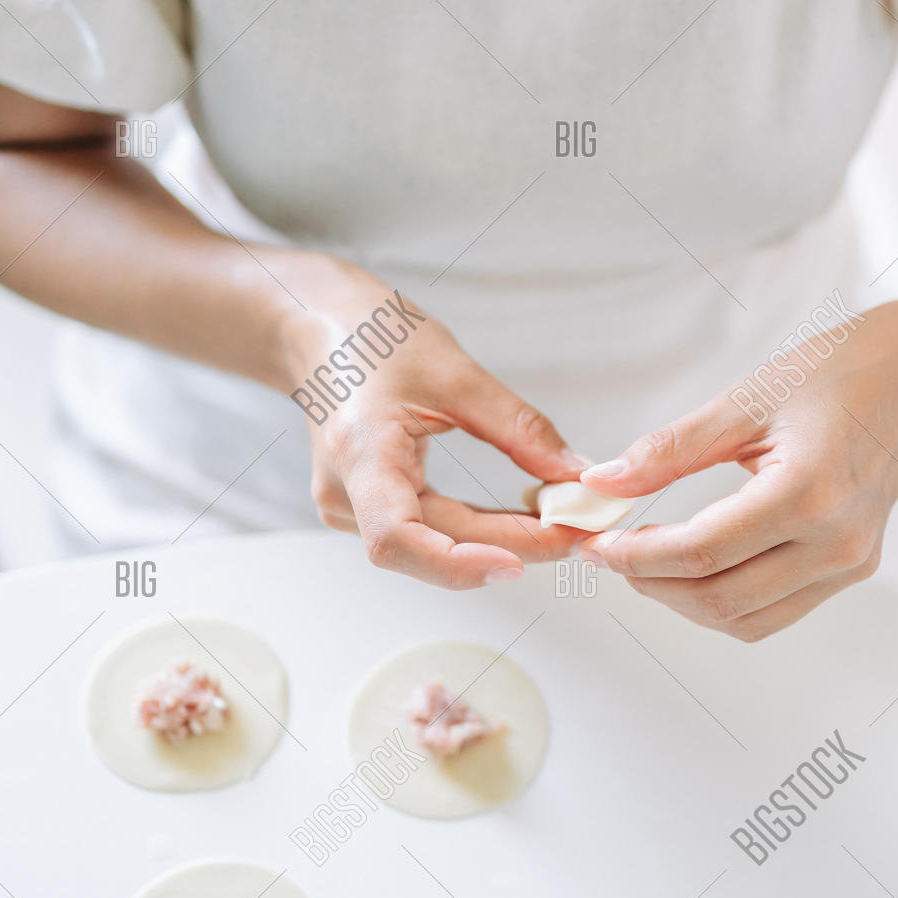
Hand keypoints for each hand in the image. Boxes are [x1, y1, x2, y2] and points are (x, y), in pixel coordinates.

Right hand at [278, 254, 590, 588]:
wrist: (320, 333)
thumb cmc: (376, 339)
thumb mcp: (457, 373)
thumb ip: (519, 428)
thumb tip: (577, 476)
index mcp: (358, 452)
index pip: (396, 538)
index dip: (455, 564)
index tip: (516, 565)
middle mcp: (344, 492)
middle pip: (430, 545)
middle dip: (509, 547)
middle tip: (578, 535)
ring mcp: (349, 506)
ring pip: (432, 546)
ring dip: (498, 543)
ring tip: (561, 525)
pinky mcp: (365, 508)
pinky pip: (428, 533)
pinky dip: (478, 532)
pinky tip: (523, 519)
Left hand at [577, 299, 897, 639]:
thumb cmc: (835, 375)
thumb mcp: (744, 399)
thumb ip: (669, 449)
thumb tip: (603, 483)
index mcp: (810, 492)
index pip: (704, 552)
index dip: (638, 557)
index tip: (594, 544)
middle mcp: (837, 542)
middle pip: (721, 598)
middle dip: (652, 585)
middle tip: (609, 554)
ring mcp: (850, 564)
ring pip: (747, 619)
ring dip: (685, 603)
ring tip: (645, 564)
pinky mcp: (852, 570)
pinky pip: (775, 611)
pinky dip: (724, 602)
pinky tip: (693, 567)